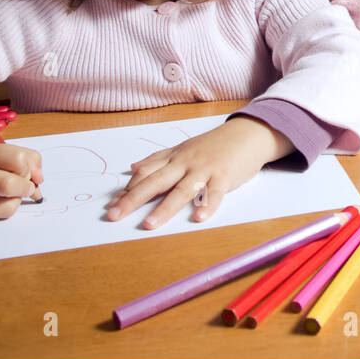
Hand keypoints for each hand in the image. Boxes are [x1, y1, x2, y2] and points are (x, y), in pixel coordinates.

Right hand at [0, 138, 42, 220]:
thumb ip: (19, 156)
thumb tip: (39, 179)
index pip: (18, 160)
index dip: (32, 169)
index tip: (31, 173)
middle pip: (11, 185)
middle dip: (27, 188)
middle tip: (27, 187)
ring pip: (6, 208)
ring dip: (16, 202)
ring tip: (11, 195)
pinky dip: (3, 210)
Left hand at [106, 117, 291, 228]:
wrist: (247, 134)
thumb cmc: (214, 145)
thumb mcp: (183, 148)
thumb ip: (157, 159)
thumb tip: (132, 168)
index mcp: (174, 158)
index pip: (145, 174)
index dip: (128, 190)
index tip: (111, 205)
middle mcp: (186, 163)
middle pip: (156, 182)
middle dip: (134, 199)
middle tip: (114, 215)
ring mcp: (205, 169)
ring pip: (182, 190)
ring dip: (165, 208)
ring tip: (149, 224)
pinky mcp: (225, 176)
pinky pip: (215, 193)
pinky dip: (208, 205)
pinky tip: (199, 218)